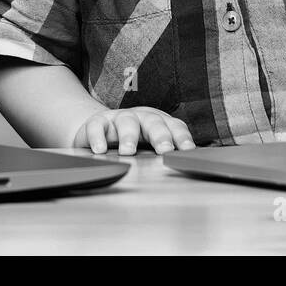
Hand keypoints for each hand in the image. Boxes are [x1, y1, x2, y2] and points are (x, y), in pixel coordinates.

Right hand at [74, 107, 195, 155]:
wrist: (99, 131)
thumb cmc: (130, 141)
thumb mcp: (148, 146)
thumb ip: (164, 154)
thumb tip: (186, 167)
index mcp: (157, 123)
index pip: (173, 126)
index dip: (181, 137)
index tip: (188, 150)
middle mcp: (140, 118)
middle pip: (153, 121)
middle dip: (160, 135)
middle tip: (165, 149)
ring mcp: (118, 118)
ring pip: (126, 121)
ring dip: (129, 136)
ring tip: (128, 152)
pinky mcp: (97, 123)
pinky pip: (97, 126)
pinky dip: (98, 137)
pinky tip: (100, 150)